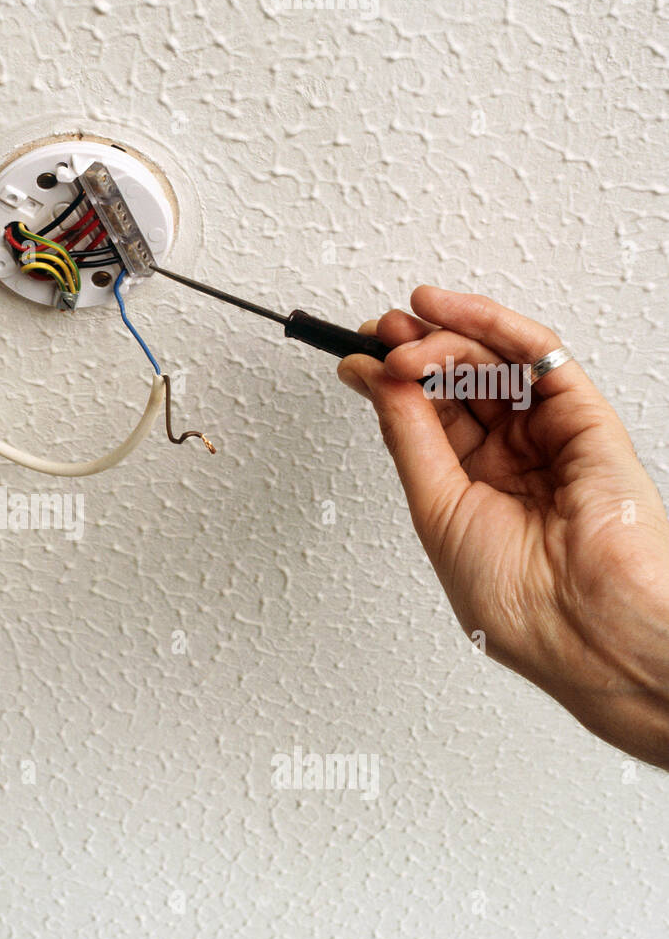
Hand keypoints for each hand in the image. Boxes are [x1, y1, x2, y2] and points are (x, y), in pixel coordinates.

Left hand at [338, 286, 668, 770]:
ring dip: (442, 336)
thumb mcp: (436, 507)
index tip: (354, 358)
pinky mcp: (584, 417)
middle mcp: (512, 459)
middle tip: (375, 332)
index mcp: (474, 491)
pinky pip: (540, 355)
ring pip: (492, 362)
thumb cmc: (519, 602)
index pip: (427, 418)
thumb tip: (374, 381)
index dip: (390, 382)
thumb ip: (409, 436)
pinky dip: (492, 325)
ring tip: (400, 330)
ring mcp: (548, 436)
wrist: (582, 626)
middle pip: (457, 383)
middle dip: (412, 349)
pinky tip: (449, 311)